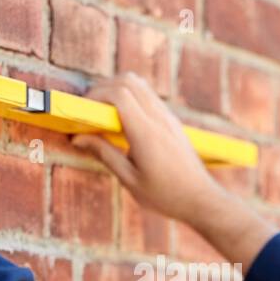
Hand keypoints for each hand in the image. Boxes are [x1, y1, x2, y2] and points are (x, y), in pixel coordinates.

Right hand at [71, 72, 277, 272]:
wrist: (202, 200)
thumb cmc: (165, 196)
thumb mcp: (129, 180)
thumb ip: (104, 154)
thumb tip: (77, 138)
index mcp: (146, 133)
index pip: (119, 94)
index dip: (96, 95)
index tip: (82, 110)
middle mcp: (159, 119)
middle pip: (129, 80)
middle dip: (104, 87)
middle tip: (89, 109)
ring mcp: (168, 117)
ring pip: (140, 84)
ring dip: (118, 90)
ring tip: (104, 113)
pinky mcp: (172, 121)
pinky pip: (149, 96)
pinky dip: (131, 97)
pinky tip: (123, 121)